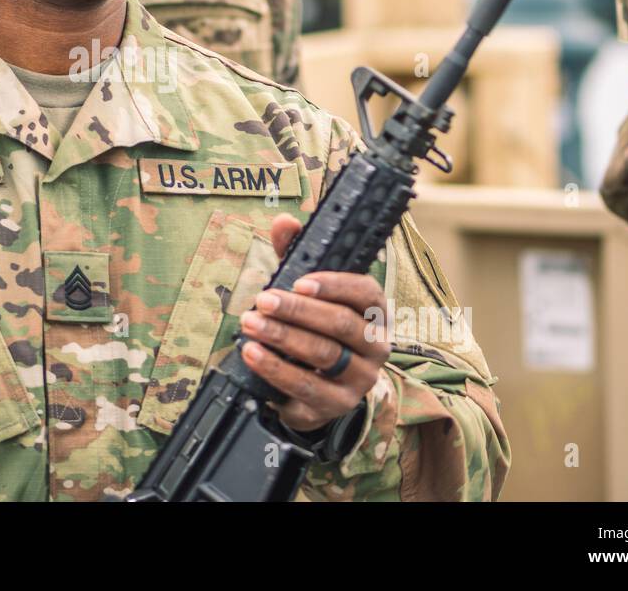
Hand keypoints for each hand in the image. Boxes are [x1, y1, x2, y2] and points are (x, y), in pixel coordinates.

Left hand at [238, 214, 390, 431]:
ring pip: (324, 354)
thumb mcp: (308, 291)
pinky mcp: (336, 405)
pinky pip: (306, 386)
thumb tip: (284, 222)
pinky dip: (275, 368)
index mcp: (374, 311)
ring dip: (283, 337)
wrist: (321, 387)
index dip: (334, 285)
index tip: (300, 281)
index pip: (365, 293)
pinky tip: (252, 353)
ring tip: (251, 323)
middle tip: (263, 299)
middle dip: (298, 310)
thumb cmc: (316, 328)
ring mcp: (360, 378)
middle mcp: (376, 345)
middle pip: (341, 324)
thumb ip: (296, 254)